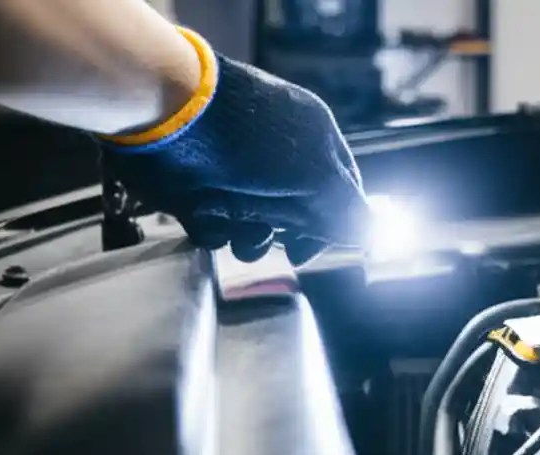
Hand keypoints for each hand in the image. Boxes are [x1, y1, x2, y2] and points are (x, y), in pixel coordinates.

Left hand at [102, 54, 369, 263]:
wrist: (170, 120)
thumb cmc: (254, 143)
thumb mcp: (319, 178)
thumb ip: (348, 211)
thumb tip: (369, 236)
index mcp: (312, 137)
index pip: (342, 185)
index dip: (343, 219)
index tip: (337, 246)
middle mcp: (275, 155)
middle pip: (299, 213)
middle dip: (296, 234)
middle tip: (292, 250)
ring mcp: (234, 172)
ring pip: (257, 225)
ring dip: (253, 239)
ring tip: (243, 231)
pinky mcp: (196, 190)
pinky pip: (215, 226)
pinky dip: (214, 229)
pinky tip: (208, 215)